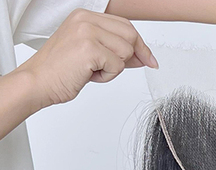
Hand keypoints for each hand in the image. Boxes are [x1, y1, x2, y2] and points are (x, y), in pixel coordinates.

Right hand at [19, 8, 156, 108]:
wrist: (39, 81)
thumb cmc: (61, 70)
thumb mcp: (91, 54)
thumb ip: (115, 50)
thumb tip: (142, 56)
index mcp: (85, 16)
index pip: (125, 25)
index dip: (140, 45)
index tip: (150, 60)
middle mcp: (86, 19)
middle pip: (130, 35)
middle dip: (134, 56)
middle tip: (120, 68)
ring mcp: (87, 32)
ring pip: (126, 52)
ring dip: (115, 68)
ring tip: (93, 70)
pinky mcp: (90, 49)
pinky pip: (117, 66)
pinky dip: (108, 76)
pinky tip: (89, 75)